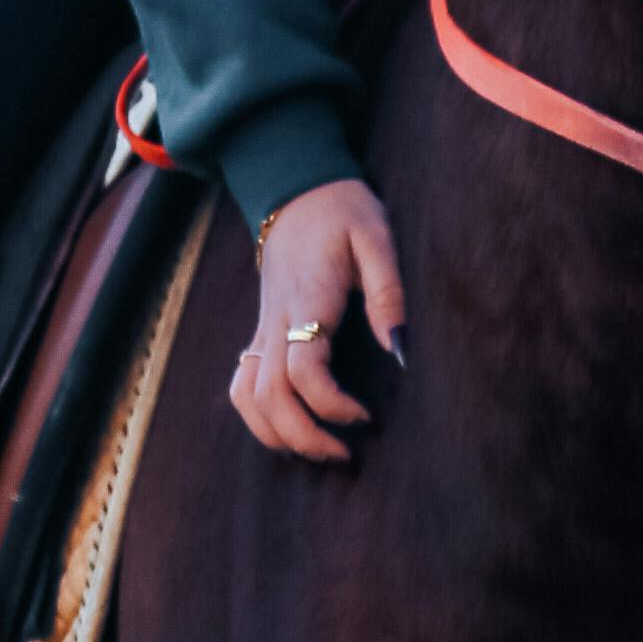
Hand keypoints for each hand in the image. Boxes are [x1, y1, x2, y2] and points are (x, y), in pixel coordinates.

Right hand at [228, 178, 406, 464]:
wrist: (296, 188)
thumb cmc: (343, 211)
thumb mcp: (376, 237)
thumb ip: (388, 292)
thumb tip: (399, 352)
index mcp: (307, 298)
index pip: (302, 369)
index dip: (330, 404)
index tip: (366, 417)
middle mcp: (276, 319)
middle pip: (268, 395)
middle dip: (302, 435)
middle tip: (344, 453)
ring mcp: (262, 326)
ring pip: (246, 395)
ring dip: (275, 433)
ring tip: (318, 448)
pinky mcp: (260, 330)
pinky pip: (243, 383)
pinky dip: (258, 415)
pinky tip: (290, 428)